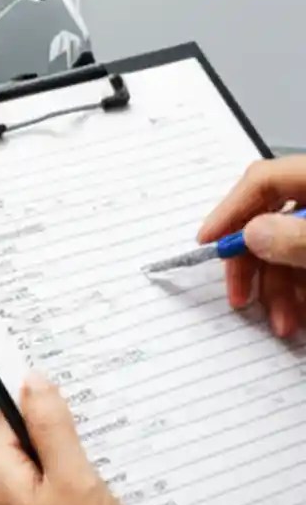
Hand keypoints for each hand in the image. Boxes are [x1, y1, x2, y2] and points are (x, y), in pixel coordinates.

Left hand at [0, 371, 130, 504]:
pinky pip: (37, 497)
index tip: (70, 395)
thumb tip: (32, 380)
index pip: (6, 417)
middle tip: (94, 437)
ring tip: (98, 469)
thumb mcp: (75, 479)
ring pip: (31, 470)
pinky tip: (90, 497)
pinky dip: (61, 490)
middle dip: (55, 437)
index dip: (37, 403)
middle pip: (18, 443)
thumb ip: (52, 427)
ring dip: (62, 465)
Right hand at [199, 157, 305, 337]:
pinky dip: (301, 289)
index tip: (208, 244)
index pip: (263, 181)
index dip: (230, 212)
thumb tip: (252, 235)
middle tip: (240, 298)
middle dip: (255, 265)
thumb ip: (297, 238)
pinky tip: (300, 314)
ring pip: (292, 249)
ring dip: (280, 289)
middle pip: (273, 220)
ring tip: (283, 323)